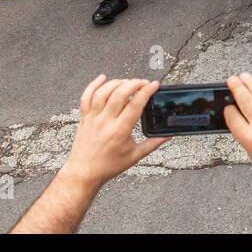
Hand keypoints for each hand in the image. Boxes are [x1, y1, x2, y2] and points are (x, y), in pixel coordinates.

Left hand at [57, 76, 168, 193]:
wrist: (84, 173)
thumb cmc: (108, 166)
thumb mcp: (134, 156)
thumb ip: (153, 144)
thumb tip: (167, 135)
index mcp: (120, 131)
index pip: (135, 104)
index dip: (146, 92)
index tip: (154, 85)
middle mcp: (105, 122)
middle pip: (120, 94)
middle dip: (134, 83)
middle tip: (144, 83)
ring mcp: (93, 119)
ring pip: (103, 92)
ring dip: (117, 83)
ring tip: (128, 82)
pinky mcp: (85, 118)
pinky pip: (86, 97)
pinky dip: (94, 85)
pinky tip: (103, 78)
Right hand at [222, 73, 251, 183]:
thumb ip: (245, 133)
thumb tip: (239, 116)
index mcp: (249, 138)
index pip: (232, 116)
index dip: (228, 109)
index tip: (227, 105)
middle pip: (244, 100)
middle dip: (236, 88)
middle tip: (231, 80)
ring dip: (250, 83)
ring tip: (243, 76)